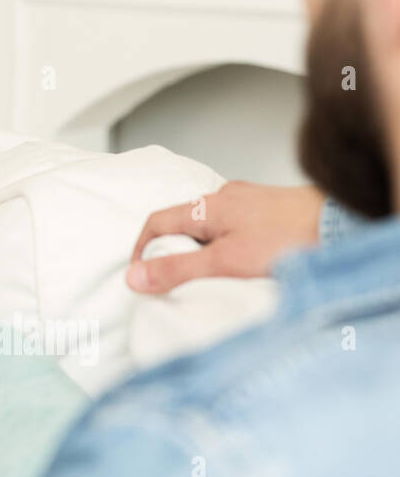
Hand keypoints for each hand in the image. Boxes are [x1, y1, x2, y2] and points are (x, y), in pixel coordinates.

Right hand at [126, 181, 325, 293]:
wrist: (342, 225)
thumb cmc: (288, 239)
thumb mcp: (224, 262)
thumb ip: (178, 270)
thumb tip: (134, 278)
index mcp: (207, 206)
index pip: (156, 222)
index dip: (141, 248)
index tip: (140, 274)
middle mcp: (225, 197)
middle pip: (181, 221)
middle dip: (169, 248)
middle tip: (171, 278)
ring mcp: (250, 202)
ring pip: (209, 223)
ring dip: (199, 246)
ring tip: (206, 273)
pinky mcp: (271, 211)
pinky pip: (234, 225)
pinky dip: (224, 243)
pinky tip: (239, 260)